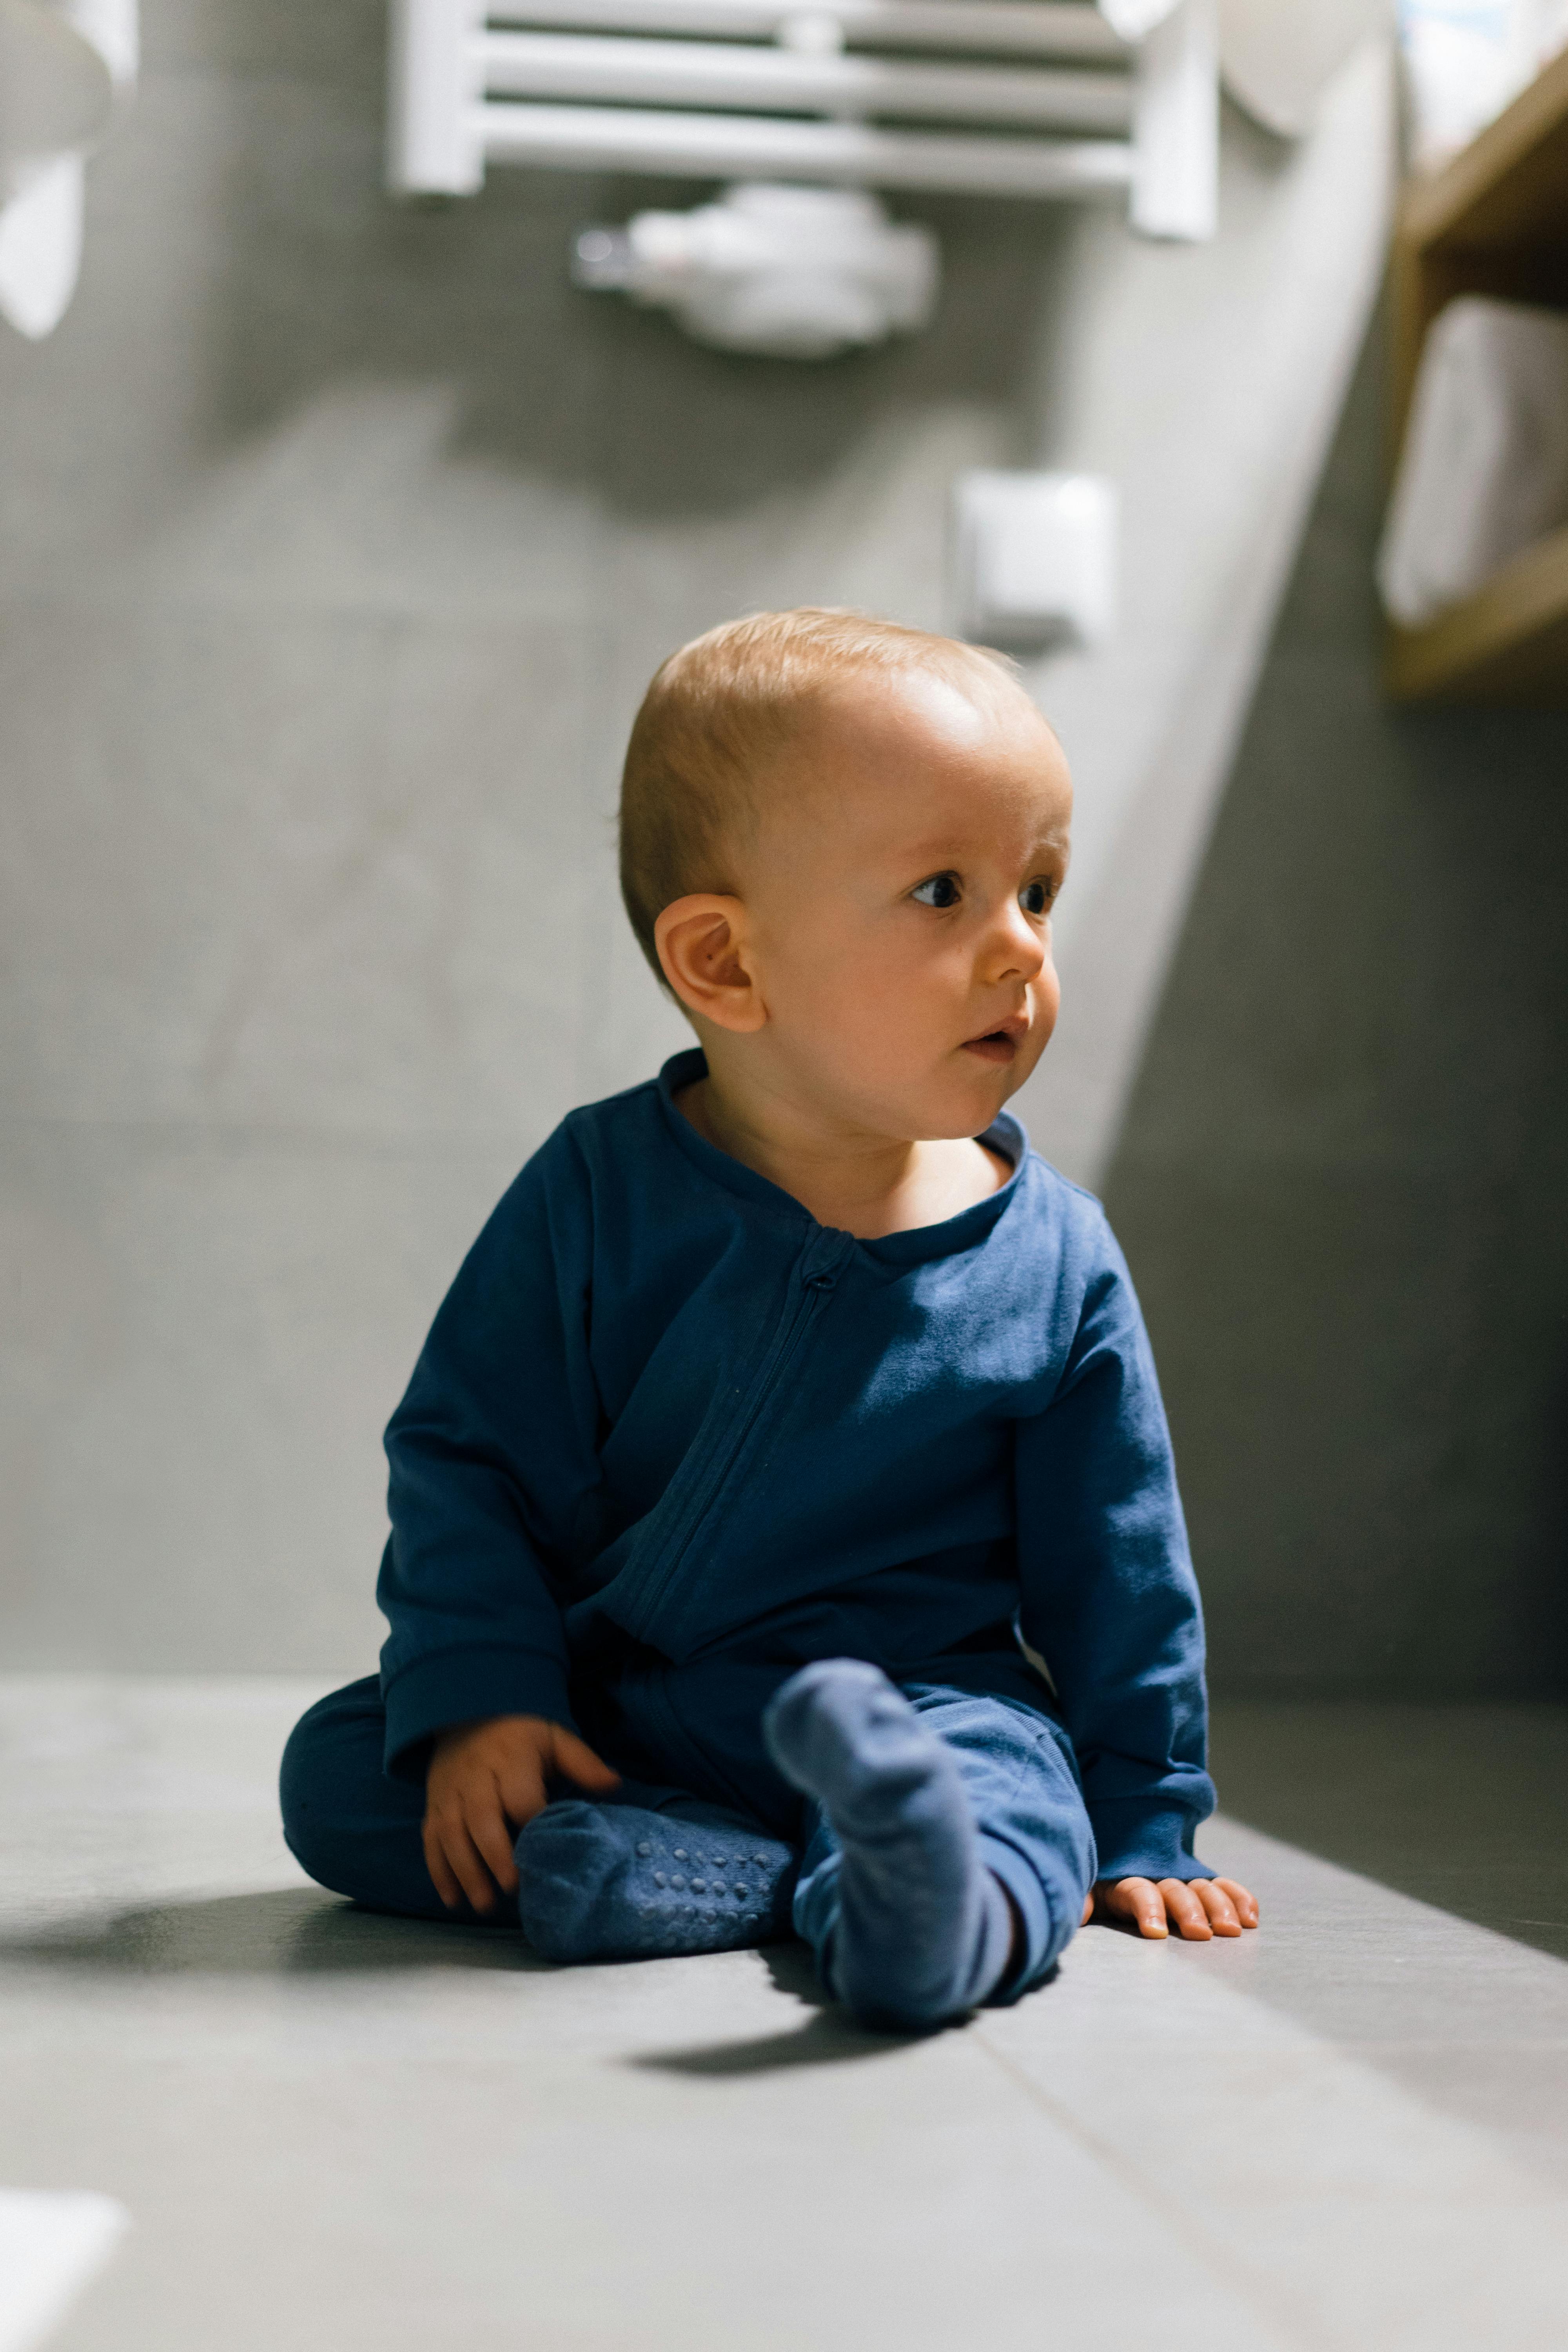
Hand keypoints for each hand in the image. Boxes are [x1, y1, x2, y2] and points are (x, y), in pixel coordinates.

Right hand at [423, 1714, 618, 1913]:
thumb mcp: (554, 1737)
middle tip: (514, 1889)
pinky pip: (430, 1840)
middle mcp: (476, 1778)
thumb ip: (582, 1763)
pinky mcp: (432, 1806)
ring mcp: (449, 1793)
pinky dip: (438, 1871)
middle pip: (482, 1820)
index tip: (547, 1854)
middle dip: (496, 1857)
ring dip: (465, 1872)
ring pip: (452, 1835)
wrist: (467, 1713)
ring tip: (483, 1905)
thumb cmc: (520, 1733)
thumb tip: (615, 1785)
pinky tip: (452, 1899)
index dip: (533, 1825)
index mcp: (511, 1760)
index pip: (521, 1796)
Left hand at [1081, 1876, 1257, 1939]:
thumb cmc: (1091, 1891)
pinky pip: (1220, 1886)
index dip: (1147, 1908)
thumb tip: (1077, 1911)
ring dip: (1220, 1906)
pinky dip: (1237, 1897)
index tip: (1156, 1932)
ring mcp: (1178, 1880)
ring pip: (1202, 1888)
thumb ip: (1081, 1902)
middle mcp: (1153, 1878)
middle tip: (1202, 1934)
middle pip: (1174, 1889)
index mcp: (1120, 1883)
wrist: (1106, 1857)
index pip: (1137, 1891)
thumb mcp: (1082, 1896)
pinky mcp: (1195, 1885)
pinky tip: (1252, 1917)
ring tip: (1234, 1930)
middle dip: (1189, 1910)